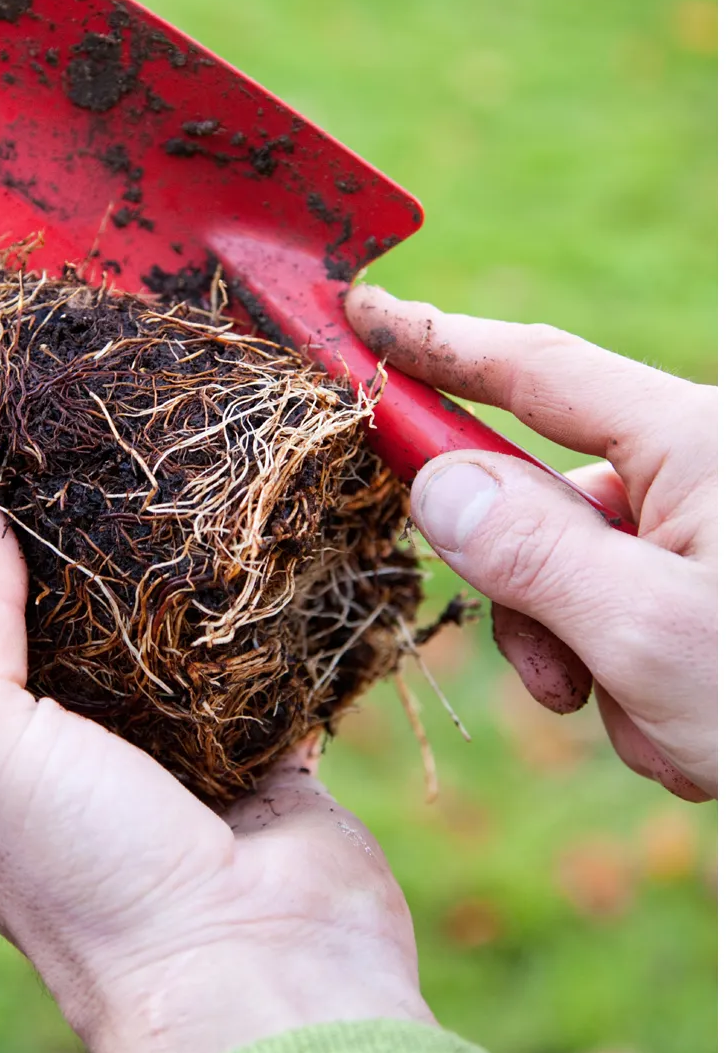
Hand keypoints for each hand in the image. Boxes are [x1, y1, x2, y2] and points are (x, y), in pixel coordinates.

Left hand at [0, 479, 432, 1052]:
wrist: (263, 972)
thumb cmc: (89, 881)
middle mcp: (45, 783)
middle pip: (20, 660)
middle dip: (26, 580)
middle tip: (29, 474)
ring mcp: (150, 772)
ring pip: (137, 657)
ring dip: (142, 591)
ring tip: (134, 481)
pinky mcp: (246, 761)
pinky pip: (242, 672)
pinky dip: (243, 622)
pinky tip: (235, 543)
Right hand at [345, 286, 715, 801]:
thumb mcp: (650, 637)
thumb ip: (530, 554)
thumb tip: (436, 482)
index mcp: (696, 443)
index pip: (535, 369)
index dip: (435, 341)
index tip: (360, 314)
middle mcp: (703, 474)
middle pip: (549, 502)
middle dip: (539, 602)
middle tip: (564, 686)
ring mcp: (711, 537)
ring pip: (583, 581)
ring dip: (594, 666)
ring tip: (668, 732)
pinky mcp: (714, 592)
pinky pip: (628, 623)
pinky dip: (637, 689)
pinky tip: (694, 738)